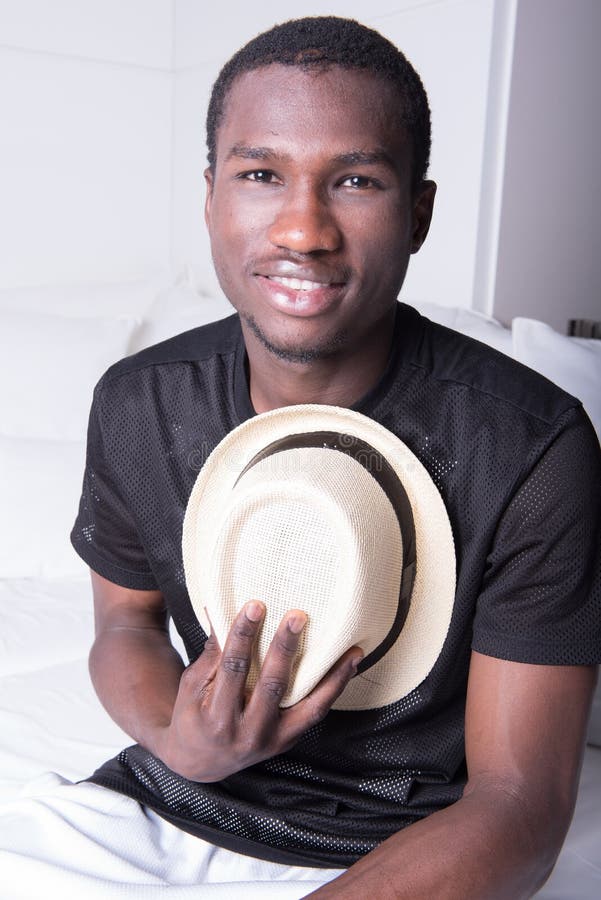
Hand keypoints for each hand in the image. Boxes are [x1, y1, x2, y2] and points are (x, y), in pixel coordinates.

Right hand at [156, 600, 361, 781]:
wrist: (200, 762)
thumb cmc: (193, 716)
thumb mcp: (192, 685)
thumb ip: (211, 652)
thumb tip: (220, 608)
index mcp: (217, 716)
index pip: (233, 668)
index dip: (243, 635)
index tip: (255, 606)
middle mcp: (247, 732)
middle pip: (272, 685)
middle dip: (285, 647)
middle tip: (297, 616)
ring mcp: (271, 740)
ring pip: (307, 706)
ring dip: (331, 675)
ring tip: (349, 649)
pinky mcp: (286, 741)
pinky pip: (315, 713)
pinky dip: (334, 689)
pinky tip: (348, 667)